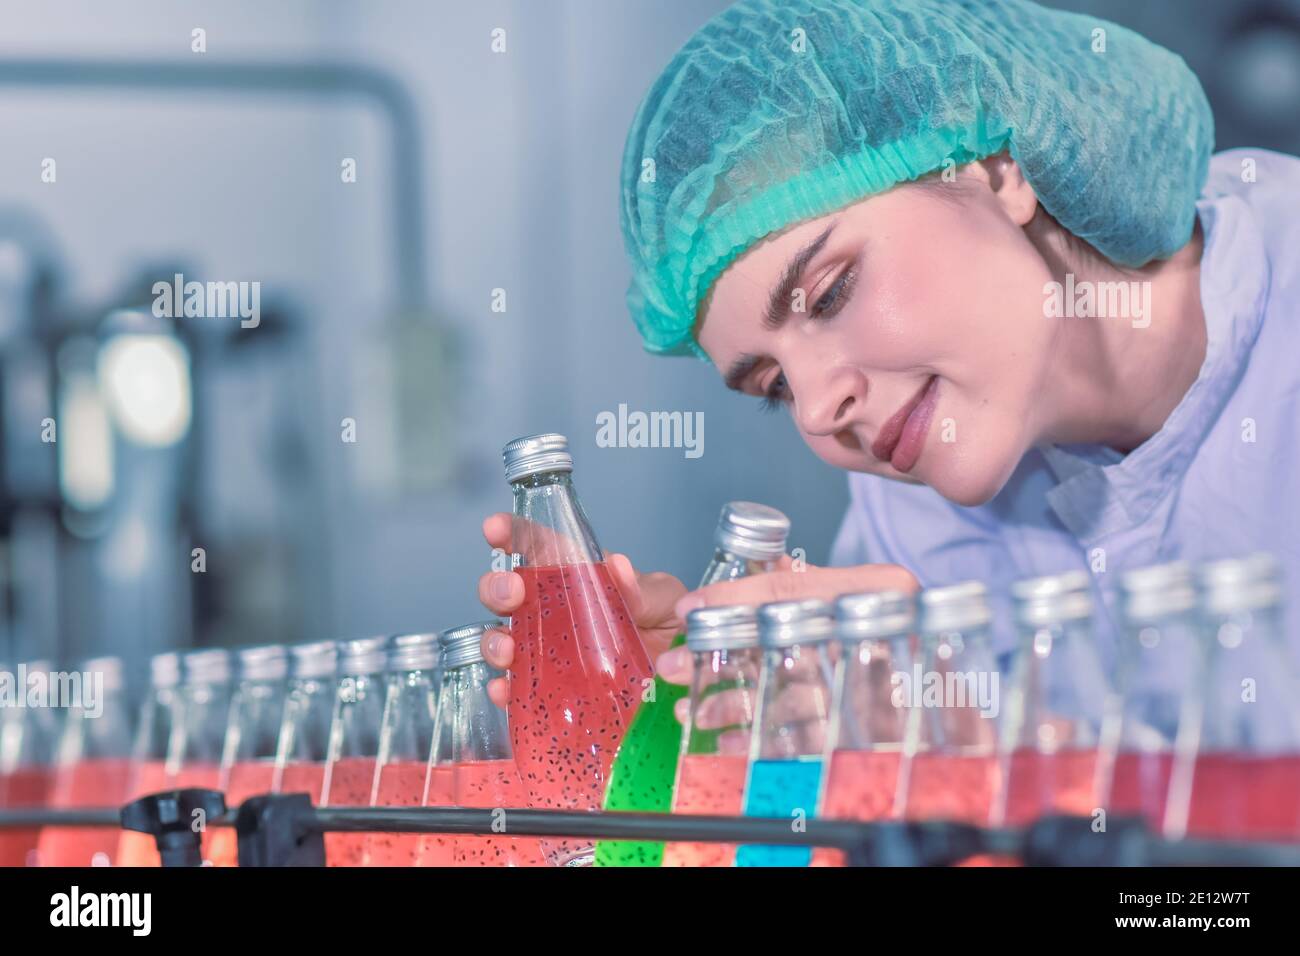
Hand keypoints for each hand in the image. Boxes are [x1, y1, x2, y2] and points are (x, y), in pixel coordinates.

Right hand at [476, 512, 686, 707]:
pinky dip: (504, 690)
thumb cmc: (670, 628)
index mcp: (579, 578)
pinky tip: (506, 691)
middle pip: (507, 592)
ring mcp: (548, 652)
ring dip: (495, 642)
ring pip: (503, 640)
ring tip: (508, 650)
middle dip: (496, 587)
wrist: (680, 679)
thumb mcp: (666, 600)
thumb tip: (617, 567)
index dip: (513, 534)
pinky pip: (518, 690)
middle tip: (511, 591)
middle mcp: (554, 612)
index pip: (540, 548)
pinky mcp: (551, 690)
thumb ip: (643, 588)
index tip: (494, 528)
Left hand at [661, 561, 918, 729]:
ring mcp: (885, 689)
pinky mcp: (875, 735)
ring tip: (694, 710)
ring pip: (789, 697)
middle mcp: (887, 634)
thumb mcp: (860, 598)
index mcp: (886, 588)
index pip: (793, 588)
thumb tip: (743, 575)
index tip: (688, 610)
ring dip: (733, 705)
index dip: (734, 598)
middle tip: (675, 664)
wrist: (960, 700)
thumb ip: (803, 584)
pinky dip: (759, 741)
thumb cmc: (906, 641)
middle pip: (786, 644)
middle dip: (723, 658)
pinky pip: (804, 741)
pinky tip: (727, 741)